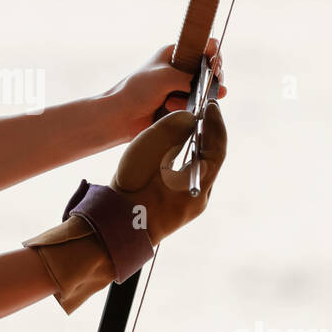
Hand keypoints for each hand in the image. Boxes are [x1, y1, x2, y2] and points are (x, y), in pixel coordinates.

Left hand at [101, 41, 225, 142]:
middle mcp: (180, 68)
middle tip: (205, 88)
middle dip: (208, 81)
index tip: (215, 65)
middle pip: (210, 70)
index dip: (215, 55)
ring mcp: (181, 87)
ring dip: (193, 98)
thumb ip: (193, 79)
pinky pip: (197, 105)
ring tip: (172, 103)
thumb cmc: (137, 90)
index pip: (206, 46)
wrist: (121, 116)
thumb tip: (220, 89)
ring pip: (205, 90)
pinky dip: (189, 108)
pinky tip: (173, 110)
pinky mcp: (181, 105)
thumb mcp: (166, 77)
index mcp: (175, 53)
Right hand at [112, 105, 225, 244]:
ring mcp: (189, 207)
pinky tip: (175, 152)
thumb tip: (189, 118)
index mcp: (197, 186)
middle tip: (201, 112)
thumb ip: (170, 130)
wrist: (115, 227)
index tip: (210, 105)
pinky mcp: (178, 210)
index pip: (217, 149)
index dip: (216, 124)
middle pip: (211, 160)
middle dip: (208, 134)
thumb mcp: (148, 151)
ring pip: (200, 170)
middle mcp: (199, 199)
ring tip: (189, 127)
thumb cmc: (130, 189)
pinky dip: (186, 162)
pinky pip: (188, 180)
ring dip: (196, 148)